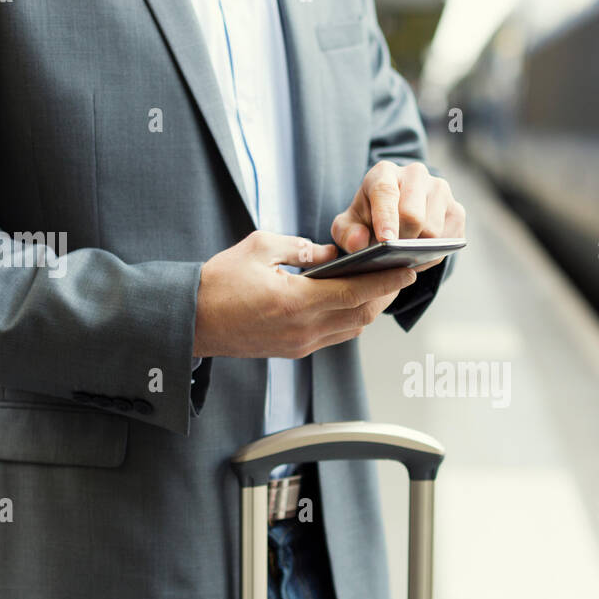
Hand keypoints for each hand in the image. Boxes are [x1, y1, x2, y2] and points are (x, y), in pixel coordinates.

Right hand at [192, 230, 416, 358]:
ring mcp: (300, 344)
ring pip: (351, 328)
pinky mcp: (294, 351)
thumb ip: (303, 249)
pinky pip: (334, 335)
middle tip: (399, 274)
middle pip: (361, 314)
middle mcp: (304, 330)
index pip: (356, 292)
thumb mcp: (261, 248)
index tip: (408, 270)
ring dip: (368, 308)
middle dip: (385, 294)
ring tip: (380, 285)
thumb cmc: (220, 282)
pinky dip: (349, 317)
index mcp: (297, 302)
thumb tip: (334, 254)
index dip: (387, 282)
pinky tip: (351, 299)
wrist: (191, 321)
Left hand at [330, 160, 465, 271]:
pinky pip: (448, 241)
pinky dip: (433, 255)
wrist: (395, 215)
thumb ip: (346, 233)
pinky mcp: (456, 209)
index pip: (386, 193)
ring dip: (417, 251)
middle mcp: (415, 174)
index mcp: (384, 172)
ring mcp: (440, 190)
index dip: (386, 218)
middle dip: (401, 241)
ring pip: (433, 231)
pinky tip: (419, 255)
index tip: (385, 241)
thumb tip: (359, 242)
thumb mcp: (349, 225)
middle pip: (414, 215)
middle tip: (391, 256)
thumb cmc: (369, 219)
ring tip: (403, 256)